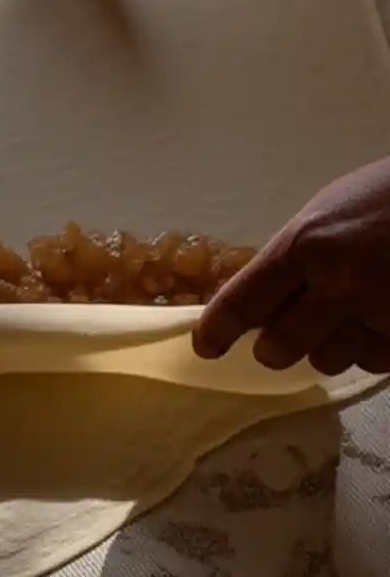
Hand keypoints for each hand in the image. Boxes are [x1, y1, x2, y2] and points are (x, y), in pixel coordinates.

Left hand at [193, 156, 389, 374]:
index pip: (243, 301)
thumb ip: (296, 257)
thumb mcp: (331, 213)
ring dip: (331, 345)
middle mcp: (340, 285)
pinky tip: (385, 317)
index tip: (205, 348)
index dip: (217, 331)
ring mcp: (382, 314)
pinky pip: (376, 363)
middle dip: (276, 346)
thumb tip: (262, 301)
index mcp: (307, 246)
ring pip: (329, 360)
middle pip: (279, 348)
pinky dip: (375, 347)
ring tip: (352, 312)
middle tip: (282, 337)